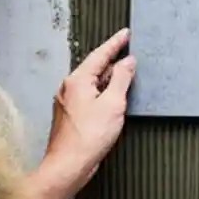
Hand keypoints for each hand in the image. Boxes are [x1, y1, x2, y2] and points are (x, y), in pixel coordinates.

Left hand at [43, 29, 135, 188]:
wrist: (69, 164)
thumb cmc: (87, 137)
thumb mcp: (113, 103)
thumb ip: (121, 79)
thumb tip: (128, 63)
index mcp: (77, 81)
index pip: (99, 54)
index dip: (115, 43)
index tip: (125, 34)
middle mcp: (69, 88)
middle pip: (95, 67)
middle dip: (113, 60)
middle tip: (129, 50)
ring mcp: (69, 102)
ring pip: (93, 82)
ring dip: (110, 77)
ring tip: (127, 73)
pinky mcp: (72, 115)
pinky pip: (90, 95)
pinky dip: (104, 91)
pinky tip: (115, 97)